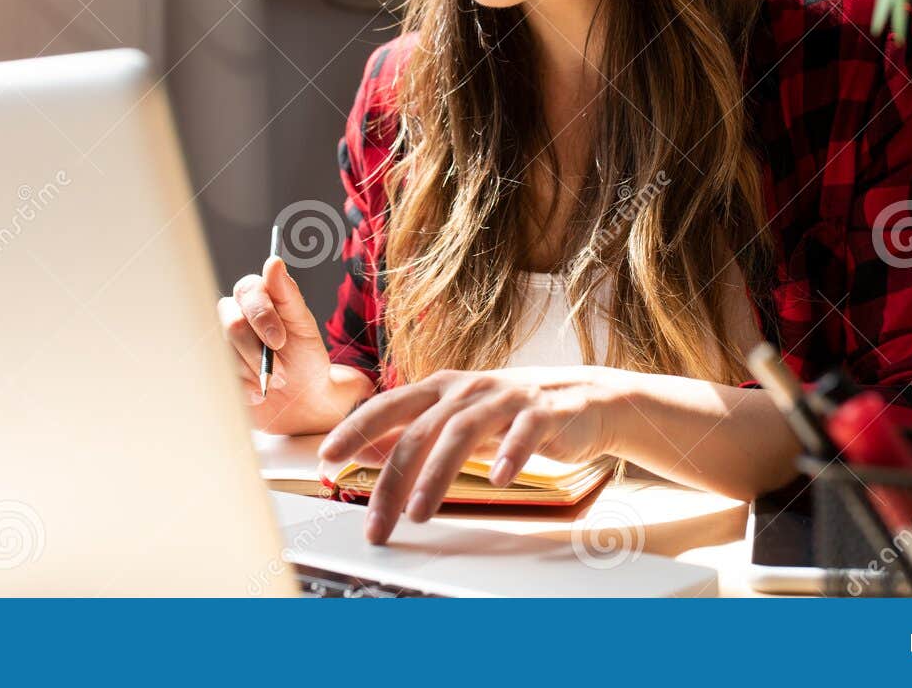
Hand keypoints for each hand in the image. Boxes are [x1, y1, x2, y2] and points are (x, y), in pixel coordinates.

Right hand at [218, 256, 345, 433]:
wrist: (301, 400)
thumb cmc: (305, 358)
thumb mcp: (304, 327)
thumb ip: (288, 295)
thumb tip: (273, 262)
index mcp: (258, 296)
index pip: (248, 290)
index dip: (263, 316)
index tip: (280, 340)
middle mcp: (235, 314)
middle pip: (233, 323)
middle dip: (259, 352)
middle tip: (282, 371)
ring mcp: (222, 342)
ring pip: (226, 353)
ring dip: (256, 372)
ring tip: (275, 381)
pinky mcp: (214, 367)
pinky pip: (220, 376)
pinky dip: (245, 388)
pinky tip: (259, 392)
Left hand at [316, 366, 619, 543]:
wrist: (584, 400)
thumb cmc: (513, 412)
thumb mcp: (457, 419)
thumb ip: (412, 433)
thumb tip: (361, 450)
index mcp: (443, 389)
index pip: (389, 406)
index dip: (356, 429)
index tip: (326, 457)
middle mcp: (469, 389)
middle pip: (420, 430)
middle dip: (391, 479)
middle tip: (374, 522)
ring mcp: (506, 398)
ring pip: (463, 432)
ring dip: (436, 474)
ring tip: (418, 512)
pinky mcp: (544, 412)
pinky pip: (523, 431)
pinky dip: (509, 455)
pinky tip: (497, 481)